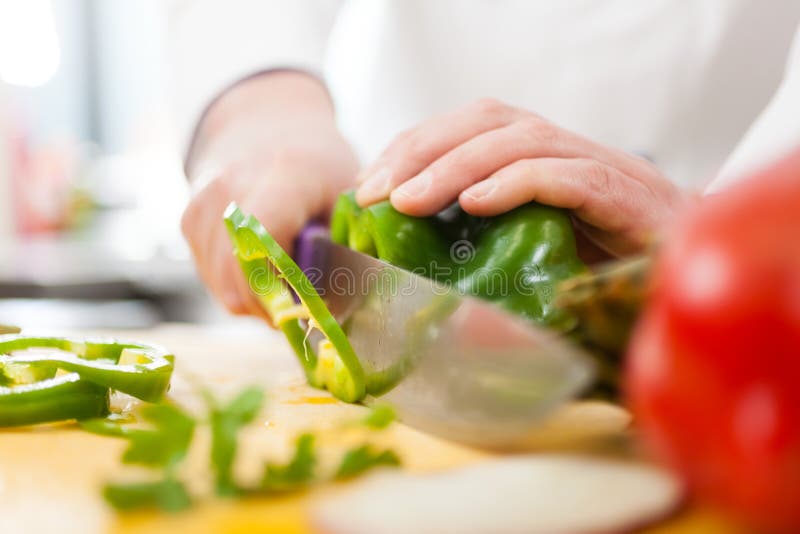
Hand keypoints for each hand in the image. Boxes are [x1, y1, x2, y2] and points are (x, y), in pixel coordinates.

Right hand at [181, 73, 357, 318]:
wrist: (270, 123)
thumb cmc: (318, 165)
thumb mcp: (347, 199)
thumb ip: (342, 250)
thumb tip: (332, 312)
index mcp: (282, 177)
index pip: (262, 244)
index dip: (278, 289)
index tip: (304, 308)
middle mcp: (230, 188)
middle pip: (235, 276)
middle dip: (270, 306)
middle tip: (301, 309)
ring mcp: (203, 205)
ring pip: (220, 284)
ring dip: (254, 299)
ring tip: (286, 283)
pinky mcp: (189, 221)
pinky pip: (209, 274)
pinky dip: (237, 285)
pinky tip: (263, 270)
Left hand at [356, 98, 692, 255]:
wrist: (681, 273)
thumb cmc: (601, 264)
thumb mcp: (527, 252)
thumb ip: (482, 249)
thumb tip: (415, 281)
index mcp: (534, 155)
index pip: (464, 127)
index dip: (412, 147)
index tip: (368, 185)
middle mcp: (561, 148)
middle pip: (483, 121)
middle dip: (421, 150)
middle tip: (375, 192)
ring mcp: (592, 166)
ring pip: (517, 140)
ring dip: (455, 165)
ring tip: (409, 201)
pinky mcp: (620, 195)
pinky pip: (565, 175)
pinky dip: (516, 183)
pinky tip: (476, 204)